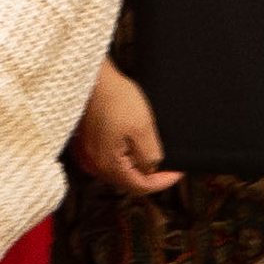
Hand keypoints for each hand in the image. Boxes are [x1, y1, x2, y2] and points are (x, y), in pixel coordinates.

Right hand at [71, 61, 179, 196]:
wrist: (94, 77)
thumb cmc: (116, 99)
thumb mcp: (143, 128)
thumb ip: (149, 155)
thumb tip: (152, 168)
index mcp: (109, 164)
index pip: (141, 186)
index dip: (164, 181)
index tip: (178, 171)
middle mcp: (94, 164)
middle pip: (128, 181)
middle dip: (150, 175)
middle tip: (169, 163)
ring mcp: (87, 153)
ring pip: (118, 170)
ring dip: (136, 165)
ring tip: (152, 150)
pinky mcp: (85, 142)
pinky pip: (107, 158)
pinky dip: (122, 156)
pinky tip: (131, 144)